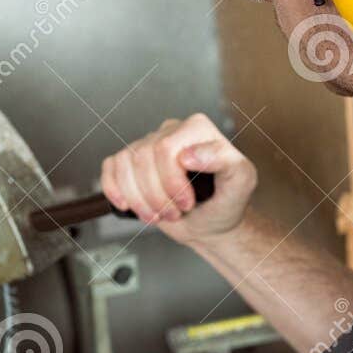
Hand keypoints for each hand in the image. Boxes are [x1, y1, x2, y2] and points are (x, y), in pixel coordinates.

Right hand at [99, 114, 256, 244]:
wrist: (209, 223)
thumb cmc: (225, 203)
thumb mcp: (241, 184)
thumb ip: (226, 162)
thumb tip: (190, 154)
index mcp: (197, 129)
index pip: (167, 147)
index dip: (172, 182)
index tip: (188, 201)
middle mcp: (170, 131)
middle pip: (144, 157)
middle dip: (157, 195)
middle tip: (176, 211)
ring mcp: (147, 145)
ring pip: (125, 165)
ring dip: (140, 199)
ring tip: (160, 213)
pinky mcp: (130, 162)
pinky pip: (110, 168)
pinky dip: (115, 190)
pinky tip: (128, 205)